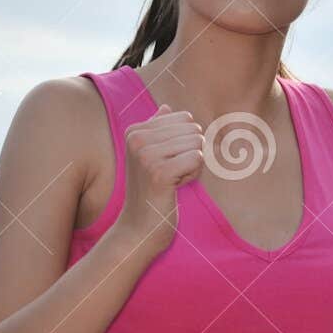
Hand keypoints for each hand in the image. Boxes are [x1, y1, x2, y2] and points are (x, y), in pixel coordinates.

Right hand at [111, 103, 204, 254]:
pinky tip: (175, 186)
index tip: (169, 160)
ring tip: (172, 180)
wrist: (140, 225)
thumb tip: (168, 107)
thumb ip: (159, 129)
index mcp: (135, 130)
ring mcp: (146, 155)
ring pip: (197, 144)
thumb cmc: (151, 189)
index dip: (185, 141)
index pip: (184, 118)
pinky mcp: (159, 173)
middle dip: (191, 153)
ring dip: (192, 166)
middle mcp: (137, 139)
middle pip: (193, 130)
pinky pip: (197, 159)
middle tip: (172, 172)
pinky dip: (193, 175)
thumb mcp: (151, 155)